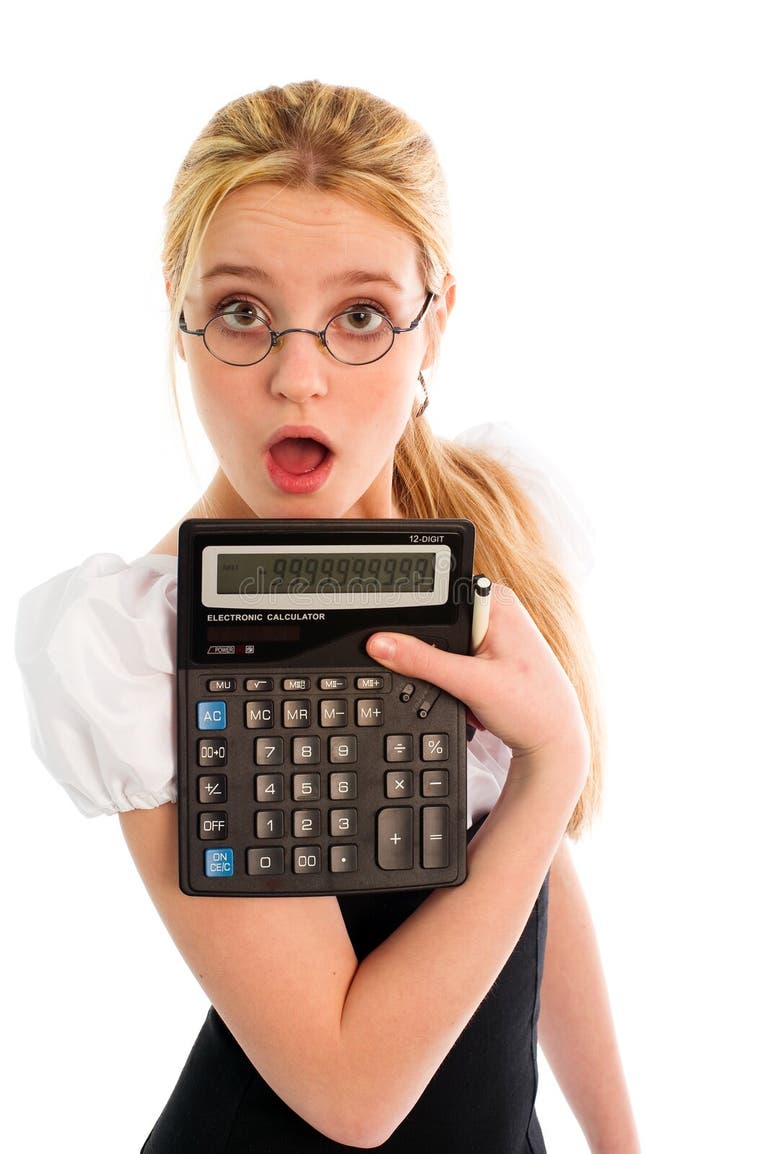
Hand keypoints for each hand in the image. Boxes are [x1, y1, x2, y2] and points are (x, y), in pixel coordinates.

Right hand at [366, 583, 588, 771]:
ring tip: (472, 692)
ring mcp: (495, 631)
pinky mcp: (492, 652)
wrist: (554, 741)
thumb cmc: (532, 707)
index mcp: (493, 599)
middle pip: (437, 622)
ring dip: (448, 674)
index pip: (435, 594)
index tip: (405, 646)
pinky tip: (474, 696)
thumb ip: (422, 660)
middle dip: (437, 657)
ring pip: (445, 646)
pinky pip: (457, 661)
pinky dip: (457, 681)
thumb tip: (380, 643)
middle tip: (459, 683)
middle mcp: (495, 608)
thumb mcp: (470, 682)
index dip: (413, 617)